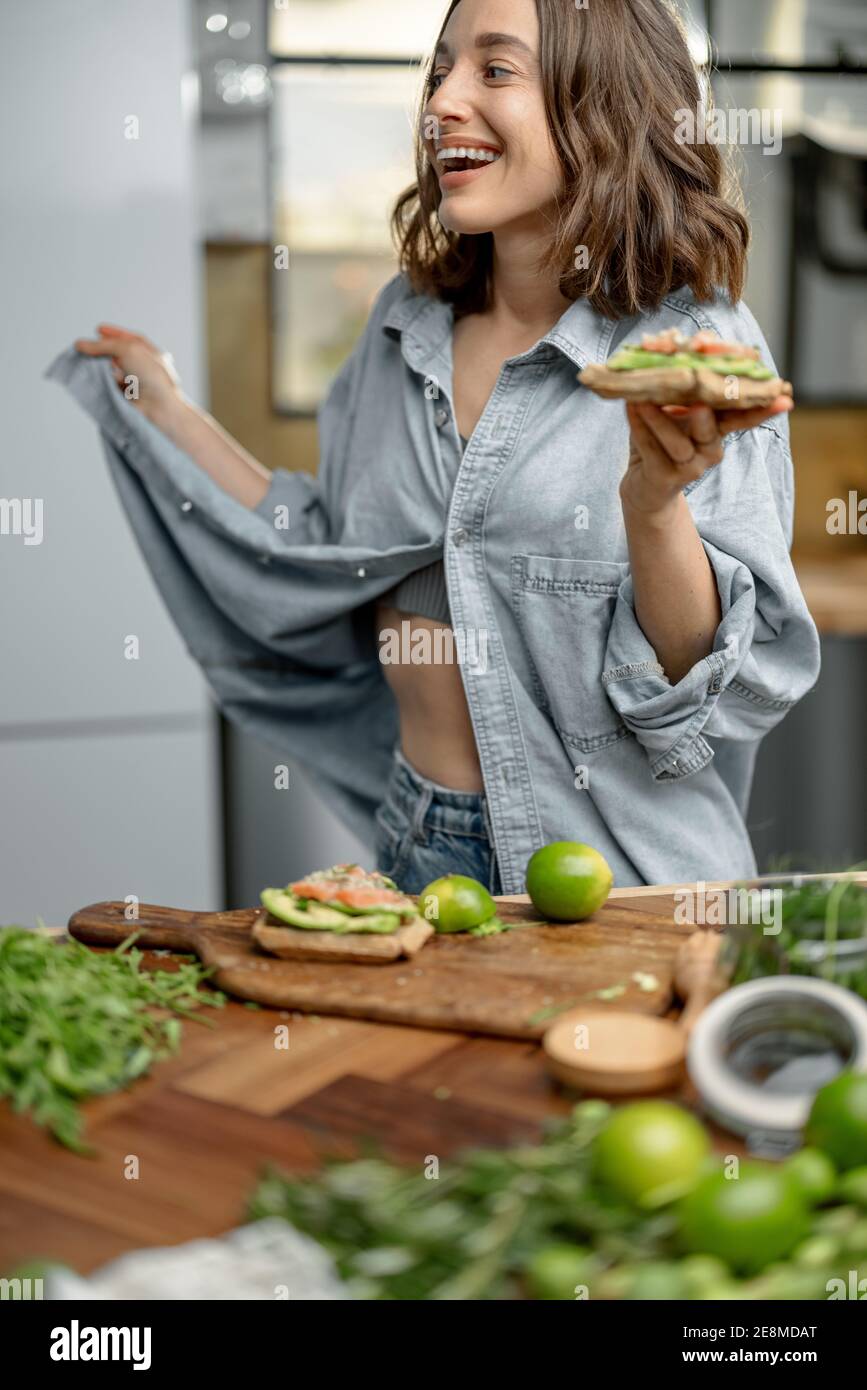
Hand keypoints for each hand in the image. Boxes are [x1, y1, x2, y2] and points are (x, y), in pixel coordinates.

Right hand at [73, 324, 183, 424]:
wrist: (157, 407)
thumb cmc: (149, 375)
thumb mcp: (126, 349)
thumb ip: (102, 345)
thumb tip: (79, 344)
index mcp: (151, 354)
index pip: (131, 340)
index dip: (115, 333)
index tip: (98, 330)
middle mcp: (145, 368)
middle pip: (120, 355)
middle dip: (103, 351)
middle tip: (87, 348)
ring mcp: (136, 383)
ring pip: (113, 372)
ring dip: (100, 368)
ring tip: (86, 363)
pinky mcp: (127, 398)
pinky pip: (110, 387)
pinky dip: (101, 382)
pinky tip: (93, 379)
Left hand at [620, 396, 792, 516]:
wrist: (645, 484)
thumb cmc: (664, 437)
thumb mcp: (678, 407)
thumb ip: (686, 381)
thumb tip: (688, 342)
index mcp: (720, 428)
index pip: (744, 415)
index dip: (763, 408)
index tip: (784, 398)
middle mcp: (710, 450)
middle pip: (712, 430)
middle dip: (705, 415)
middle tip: (698, 403)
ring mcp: (689, 467)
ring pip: (677, 443)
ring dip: (659, 420)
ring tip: (642, 400)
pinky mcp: (664, 478)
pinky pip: (650, 451)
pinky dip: (640, 429)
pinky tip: (630, 408)